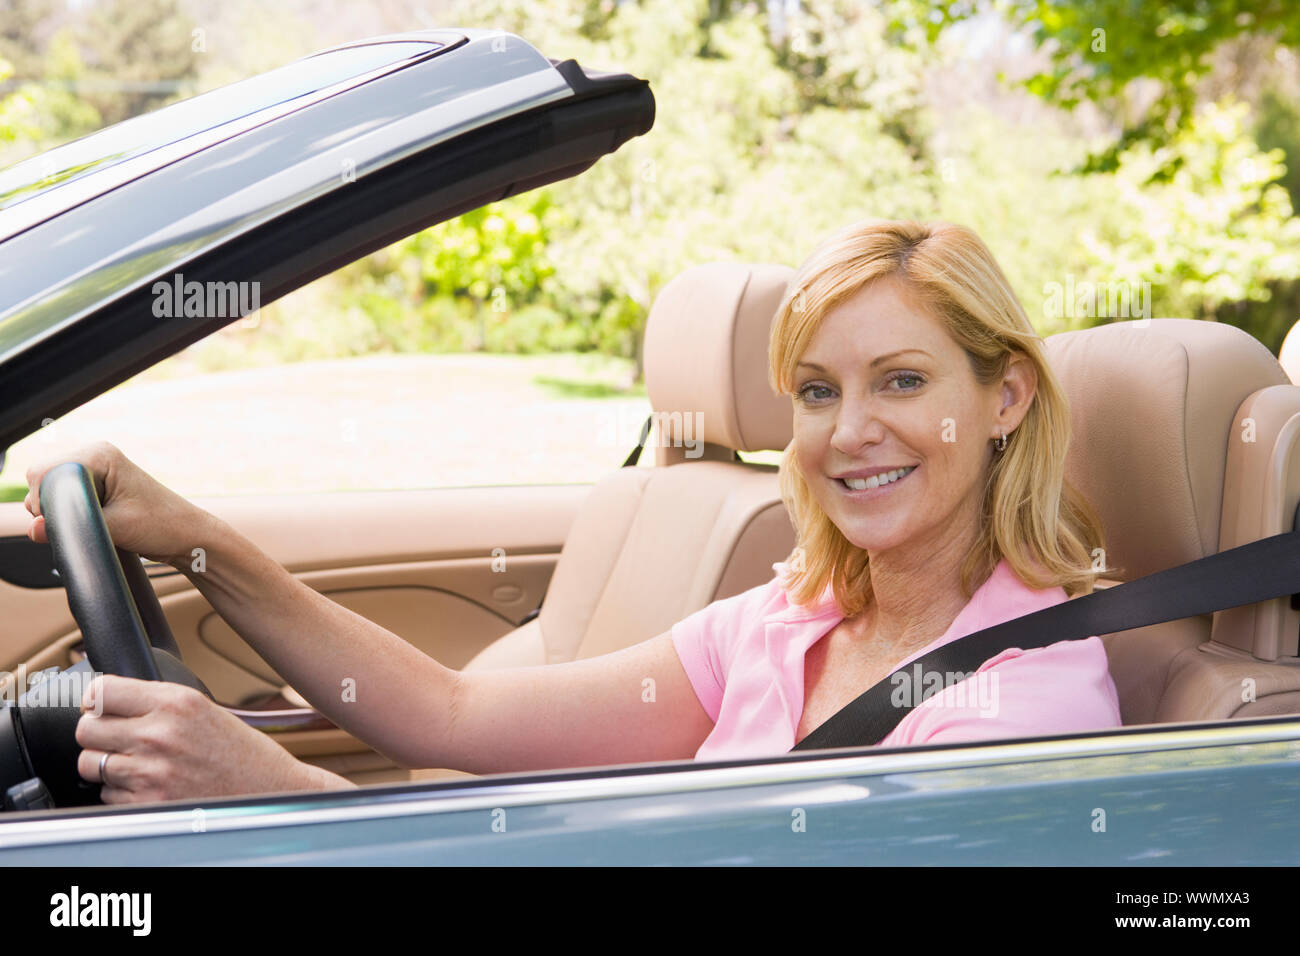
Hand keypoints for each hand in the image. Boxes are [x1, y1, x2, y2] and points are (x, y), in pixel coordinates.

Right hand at [24, 440, 208, 569]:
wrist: (188, 536)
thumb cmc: (162, 526)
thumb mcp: (115, 529)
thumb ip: (72, 526)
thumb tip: (34, 529)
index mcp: (100, 454)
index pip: (44, 473)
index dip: (46, 501)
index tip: (65, 521)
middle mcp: (94, 457)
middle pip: (42, 481)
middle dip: (51, 508)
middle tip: (85, 524)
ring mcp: (94, 471)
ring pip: (49, 492)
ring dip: (60, 513)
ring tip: (95, 524)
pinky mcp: (95, 487)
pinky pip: (63, 499)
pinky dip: (67, 514)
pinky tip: (92, 523)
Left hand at [74, 674, 343, 803]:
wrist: (270, 792)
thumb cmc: (240, 752)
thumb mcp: (202, 709)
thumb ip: (157, 702)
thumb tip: (105, 700)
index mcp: (176, 702)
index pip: (100, 692)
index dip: (96, 700)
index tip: (101, 707)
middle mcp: (160, 734)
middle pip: (86, 729)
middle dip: (97, 734)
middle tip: (117, 738)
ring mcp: (151, 772)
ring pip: (89, 764)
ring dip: (106, 765)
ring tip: (136, 763)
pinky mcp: (147, 804)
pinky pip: (107, 795)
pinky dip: (121, 793)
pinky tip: (150, 785)